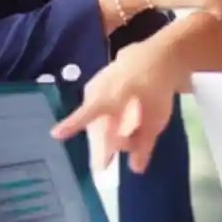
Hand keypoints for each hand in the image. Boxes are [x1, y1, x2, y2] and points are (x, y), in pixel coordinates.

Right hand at [51, 39, 178, 173]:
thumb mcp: (155, 121)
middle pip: (95, 122)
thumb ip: (143, 145)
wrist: (165, 52)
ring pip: (98, 110)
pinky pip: (103, 98)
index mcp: (107, 98)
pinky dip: (109, 112)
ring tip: (115, 141)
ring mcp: (103, 78)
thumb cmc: (157, 90)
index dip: (71, 125)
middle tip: (103, 162)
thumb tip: (135, 169)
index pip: (85, 115)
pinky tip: (119, 115)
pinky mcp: (110, 72)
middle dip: (100, 144)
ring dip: (106, 128)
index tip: (55, 134)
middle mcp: (99, 88)